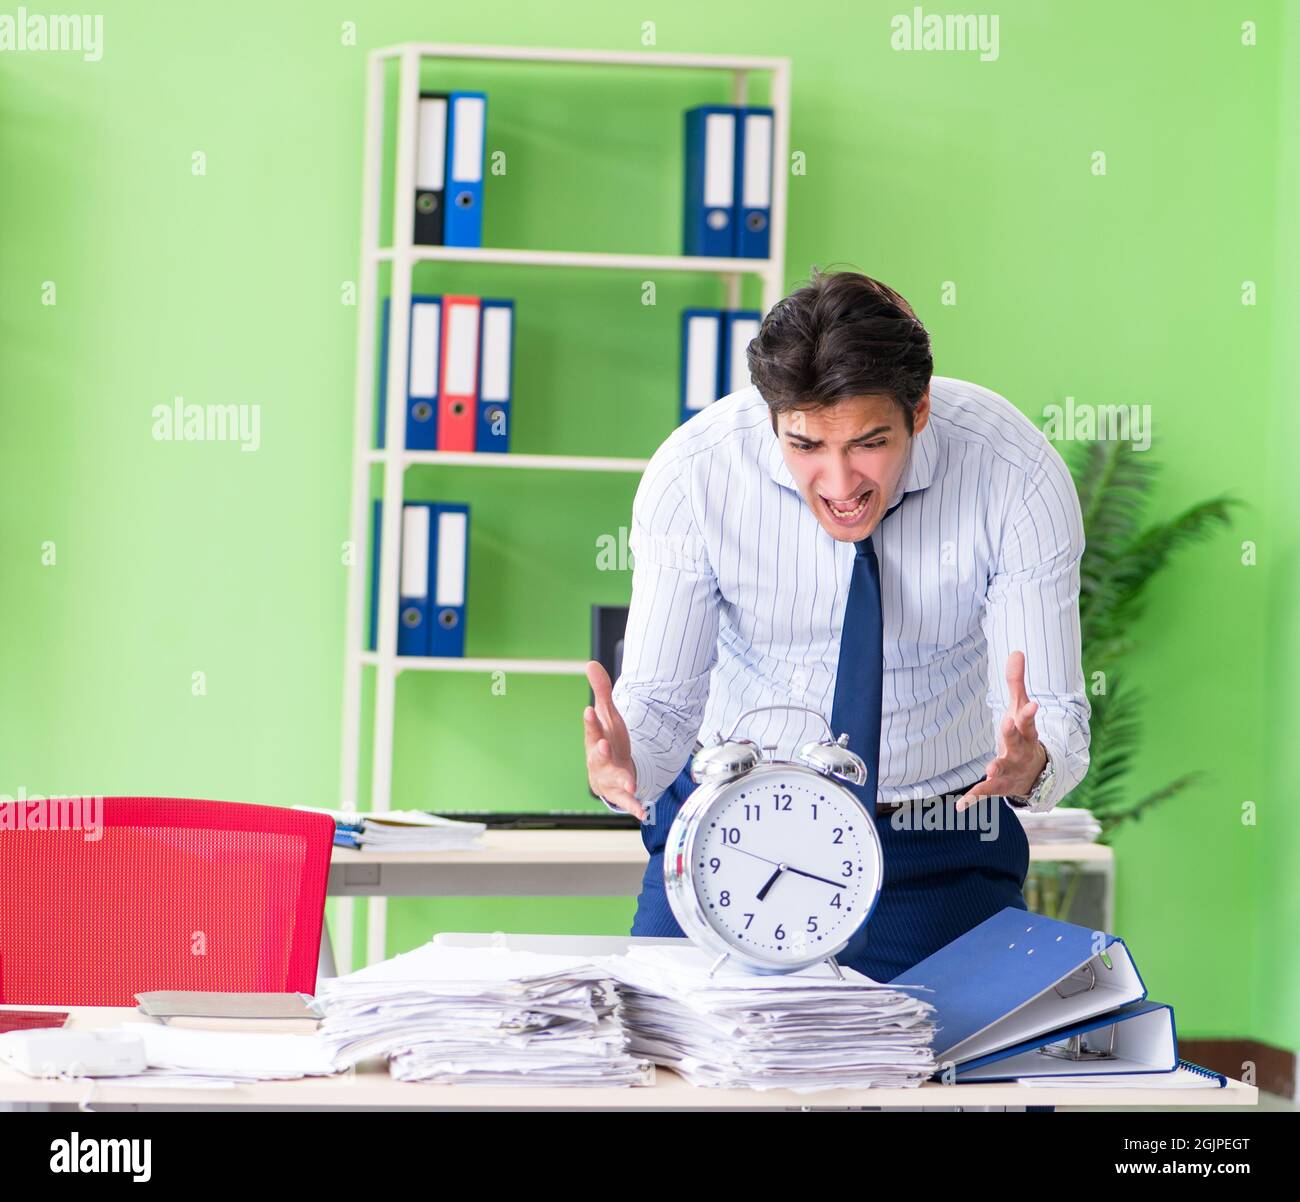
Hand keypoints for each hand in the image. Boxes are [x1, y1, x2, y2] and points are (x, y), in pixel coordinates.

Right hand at [583, 660, 643, 819]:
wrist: (609, 772)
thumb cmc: (608, 741)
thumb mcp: (608, 715)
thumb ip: (601, 690)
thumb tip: (591, 663)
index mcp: (597, 739)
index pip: (592, 729)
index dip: (591, 721)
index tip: (589, 711)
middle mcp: (600, 760)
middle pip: (597, 756)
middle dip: (600, 751)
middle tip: (603, 745)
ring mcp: (609, 778)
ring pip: (611, 780)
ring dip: (620, 781)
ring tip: (630, 784)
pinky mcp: (620, 793)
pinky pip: (626, 801)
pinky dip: (633, 806)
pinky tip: (642, 811)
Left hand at [956, 650, 1047, 812]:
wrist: (1035, 773)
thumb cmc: (1024, 734)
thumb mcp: (1020, 708)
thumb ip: (1017, 682)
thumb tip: (1017, 650)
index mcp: (1026, 731)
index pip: (1028, 719)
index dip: (1029, 712)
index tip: (1033, 703)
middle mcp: (1021, 750)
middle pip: (1016, 740)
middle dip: (1013, 732)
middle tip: (1008, 723)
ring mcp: (1010, 769)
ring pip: (1003, 767)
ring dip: (996, 768)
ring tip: (989, 770)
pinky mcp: (998, 785)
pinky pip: (985, 792)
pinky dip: (973, 798)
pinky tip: (961, 805)